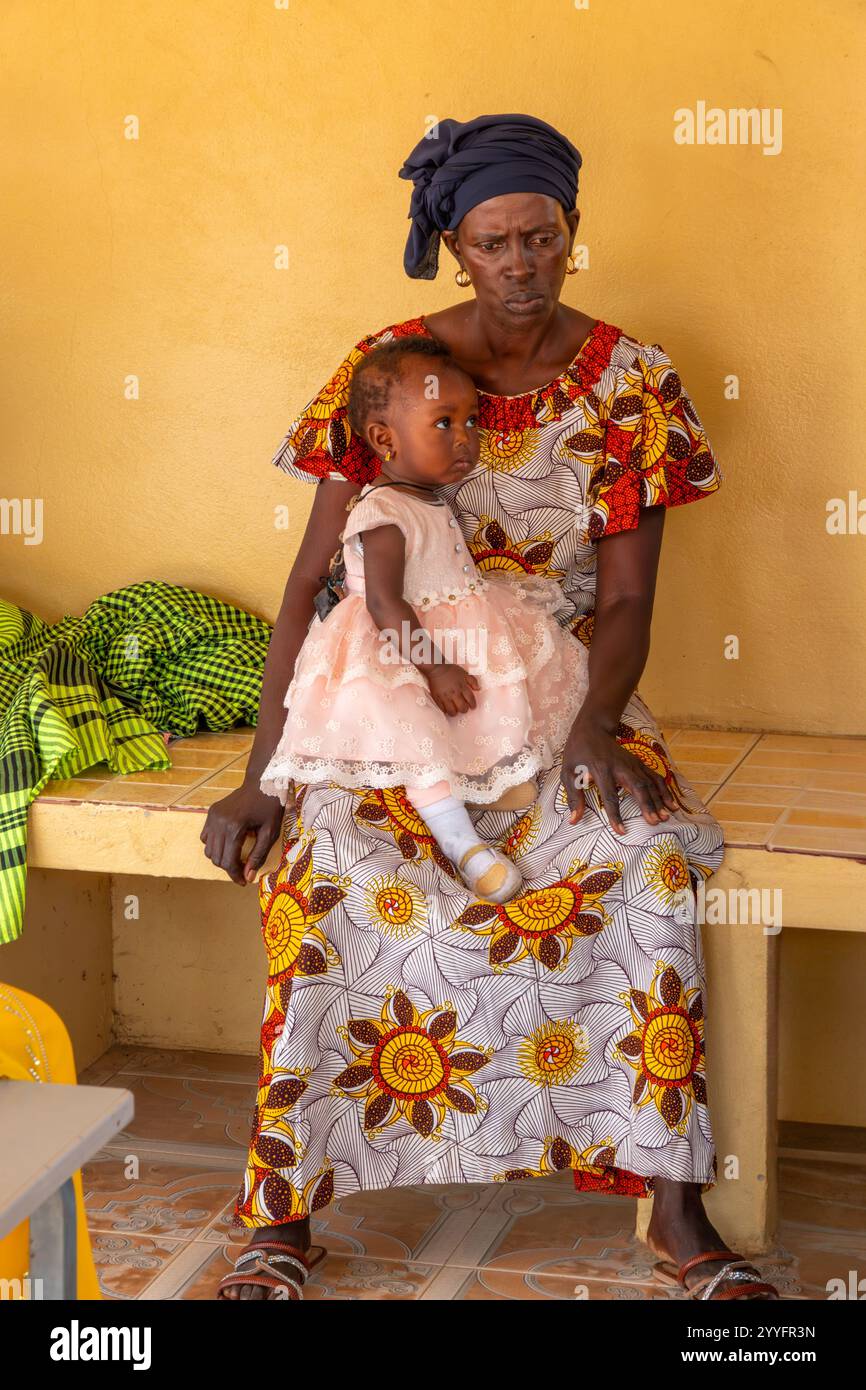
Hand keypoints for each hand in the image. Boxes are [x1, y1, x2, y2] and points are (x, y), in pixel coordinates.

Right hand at [200, 782, 290, 885]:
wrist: (262, 782)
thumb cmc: (270, 806)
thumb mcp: (270, 832)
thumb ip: (258, 856)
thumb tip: (248, 877)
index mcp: (234, 827)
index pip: (228, 861)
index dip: (236, 875)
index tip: (244, 882)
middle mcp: (219, 822)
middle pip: (216, 857)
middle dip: (229, 869)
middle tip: (243, 872)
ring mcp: (212, 816)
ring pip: (208, 849)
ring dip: (221, 858)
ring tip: (236, 858)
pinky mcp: (211, 813)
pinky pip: (206, 837)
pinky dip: (214, 845)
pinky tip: (229, 844)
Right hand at [427, 663, 480, 715]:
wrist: (437, 668)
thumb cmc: (450, 670)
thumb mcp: (465, 673)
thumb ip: (473, 681)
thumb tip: (478, 689)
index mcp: (462, 687)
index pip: (470, 700)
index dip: (473, 705)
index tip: (472, 706)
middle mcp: (454, 693)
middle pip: (462, 708)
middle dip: (464, 709)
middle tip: (463, 708)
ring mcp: (445, 697)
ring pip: (452, 711)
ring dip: (455, 712)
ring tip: (455, 710)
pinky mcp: (437, 698)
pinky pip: (442, 709)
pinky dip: (446, 710)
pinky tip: (447, 708)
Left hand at [561, 717, 678, 834]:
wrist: (592, 729)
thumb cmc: (578, 753)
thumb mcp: (568, 772)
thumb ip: (573, 797)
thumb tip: (574, 820)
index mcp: (601, 770)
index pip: (610, 796)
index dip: (616, 815)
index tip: (622, 831)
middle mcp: (620, 767)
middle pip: (637, 787)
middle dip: (647, 805)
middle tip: (655, 822)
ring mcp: (632, 763)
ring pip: (649, 782)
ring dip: (659, 799)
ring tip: (666, 816)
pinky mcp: (638, 762)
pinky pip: (654, 777)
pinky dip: (664, 790)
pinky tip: (672, 803)